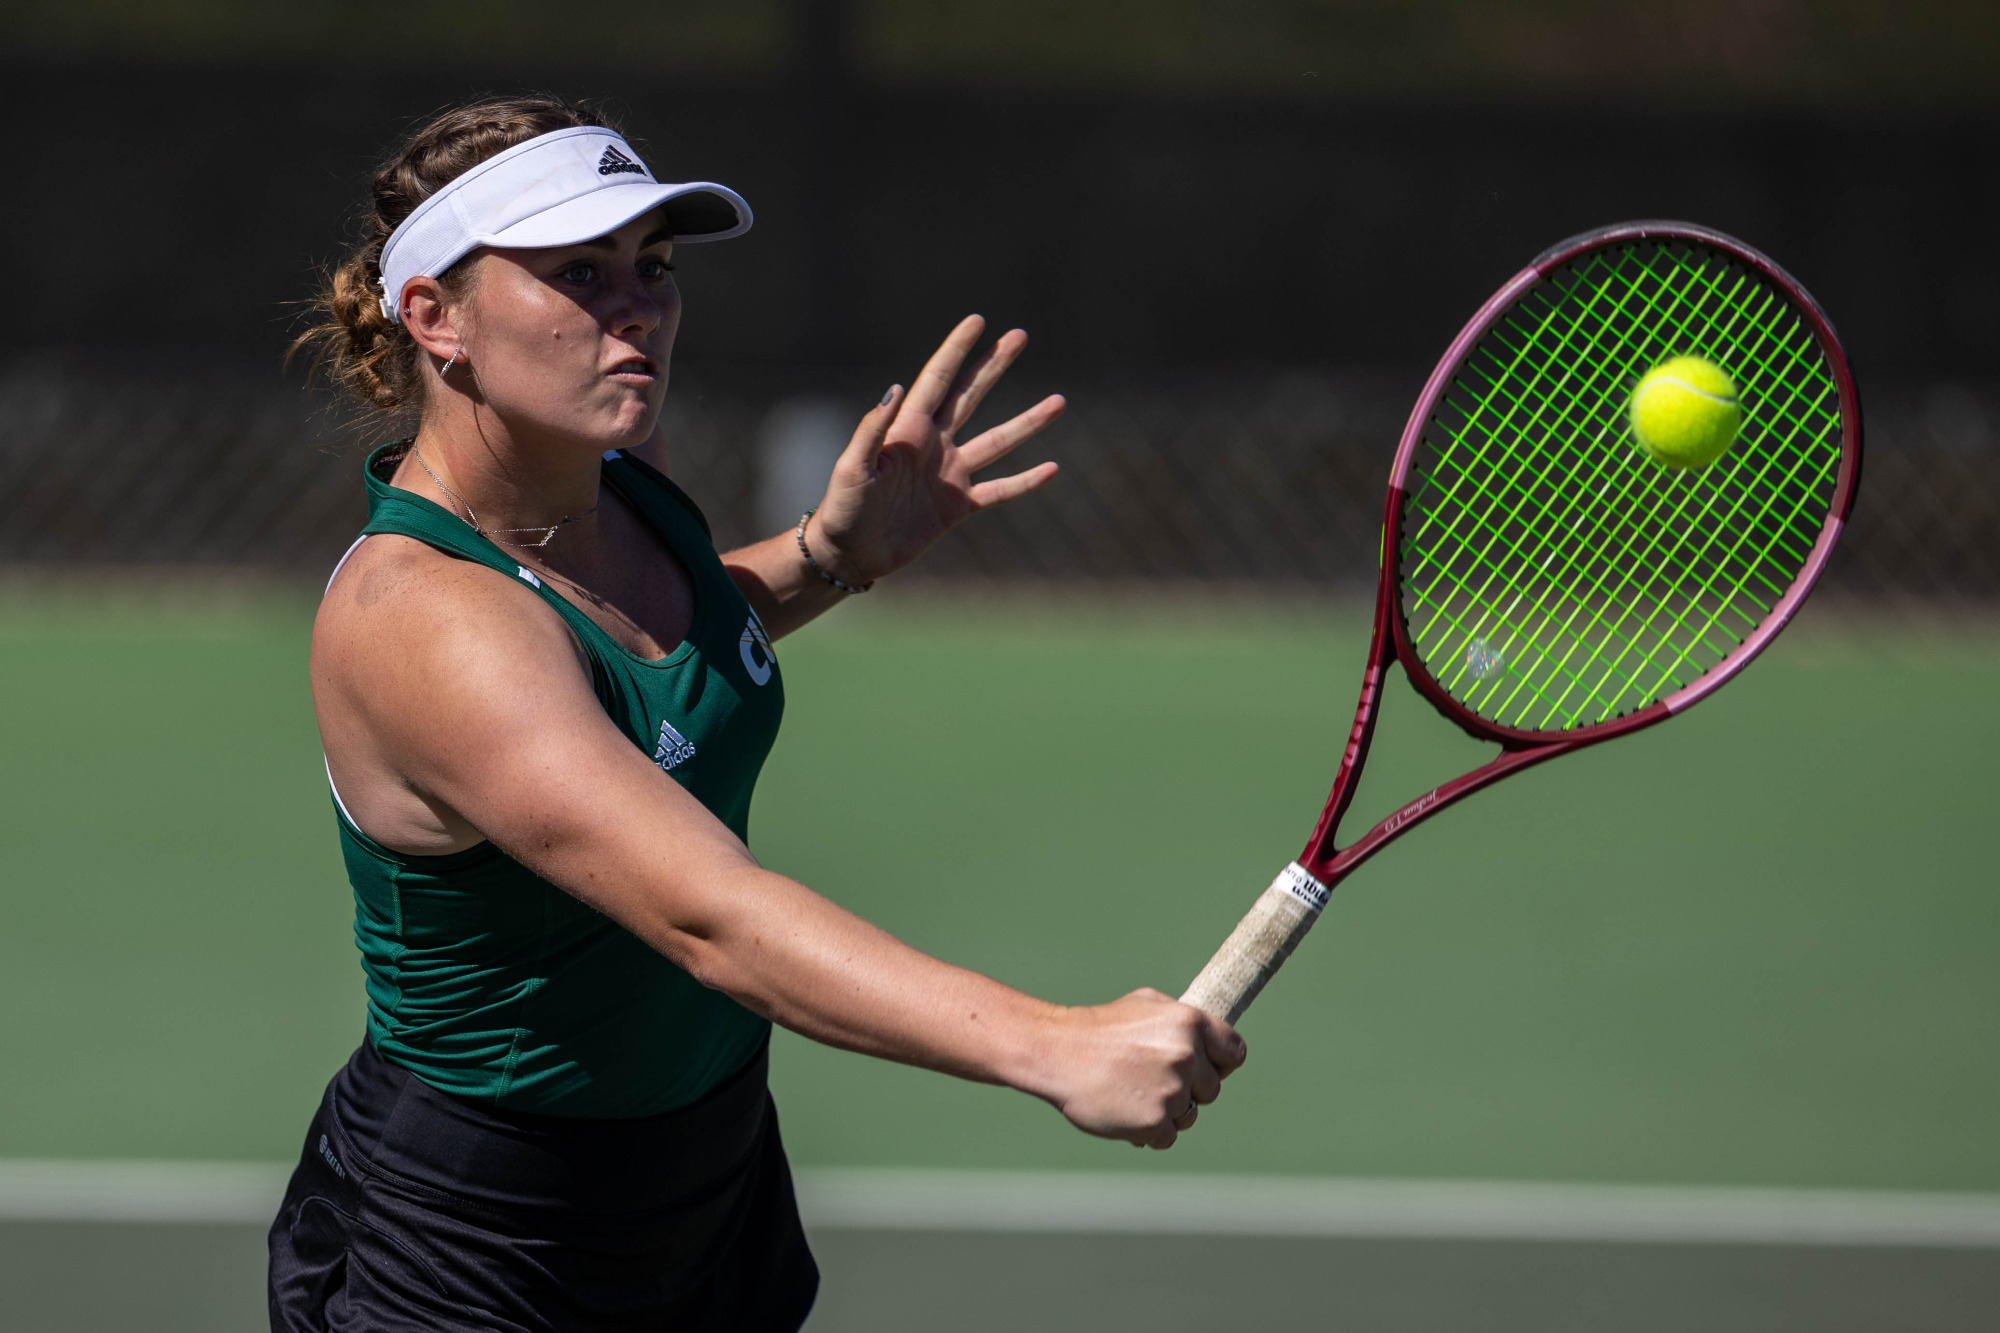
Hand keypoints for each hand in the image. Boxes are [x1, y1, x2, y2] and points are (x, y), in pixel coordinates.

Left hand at [804, 315, 1063, 584]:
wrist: (850, 554)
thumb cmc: (843, 507)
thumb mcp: (853, 466)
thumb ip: (873, 428)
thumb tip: (896, 387)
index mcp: (907, 429)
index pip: (938, 379)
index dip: (957, 349)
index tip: (978, 321)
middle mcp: (933, 445)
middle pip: (971, 396)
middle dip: (994, 366)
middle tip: (1020, 336)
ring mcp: (949, 474)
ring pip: (998, 441)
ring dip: (1027, 422)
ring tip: (1059, 401)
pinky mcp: (958, 506)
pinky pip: (999, 491)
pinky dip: (1025, 481)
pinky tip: (1052, 469)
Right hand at [1041, 989, 1246, 1149]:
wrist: (1058, 1053)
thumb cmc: (1099, 1027)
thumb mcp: (1145, 1005)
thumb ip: (1182, 1022)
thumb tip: (1209, 1039)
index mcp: (1190, 1023)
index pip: (1235, 1053)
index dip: (1221, 1064)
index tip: (1206, 1069)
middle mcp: (1187, 1056)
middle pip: (1212, 1090)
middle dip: (1189, 1090)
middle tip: (1153, 1081)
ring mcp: (1172, 1091)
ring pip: (1190, 1115)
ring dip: (1168, 1112)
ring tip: (1134, 1095)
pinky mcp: (1155, 1122)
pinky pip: (1168, 1136)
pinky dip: (1149, 1131)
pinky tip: (1125, 1112)